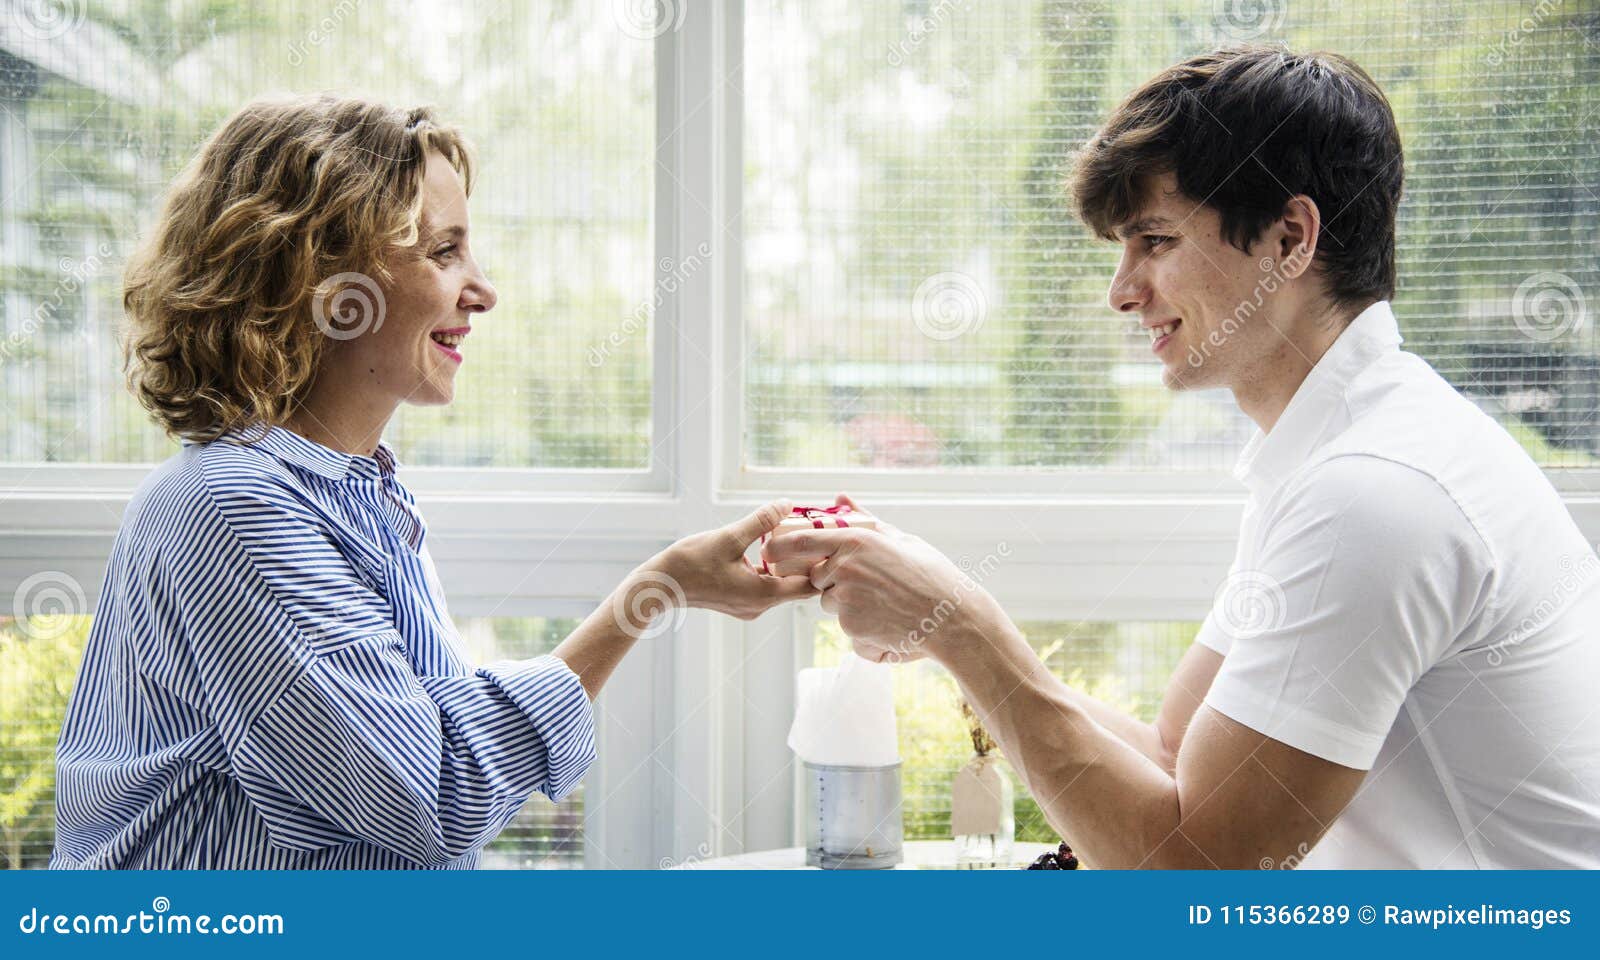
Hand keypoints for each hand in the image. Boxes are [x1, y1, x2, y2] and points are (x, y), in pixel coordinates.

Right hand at [638, 499, 818, 621]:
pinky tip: (767, 550)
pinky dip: (771, 570)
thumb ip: (760, 521)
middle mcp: (760, 606)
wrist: (659, 586)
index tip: (827, 544)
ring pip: (780, 586)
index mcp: (763, 594)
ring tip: (794, 538)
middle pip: (797, 586)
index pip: (809, 587)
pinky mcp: (739, 602)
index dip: (822, 566)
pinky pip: (764, 587)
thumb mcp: (728, 537)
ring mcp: (749, 607)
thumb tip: (787, 504)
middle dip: (807, 562)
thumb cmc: (690, 564)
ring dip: (787, 565)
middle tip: (814, 535)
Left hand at [760, 495, 1012, 663]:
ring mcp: (845, 602)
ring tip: (886, 604)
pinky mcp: (851, 630)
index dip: (780, 548)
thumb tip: (840, 496)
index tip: (771, 553)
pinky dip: (862, 629)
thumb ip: (864, 519)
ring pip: (832, 605)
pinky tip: (890, 622)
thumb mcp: (900, 539)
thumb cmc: (932, 575)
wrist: (953, 620)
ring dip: (848, 606)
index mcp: (854, 542)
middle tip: (872, 585)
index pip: (799, 542)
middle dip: (834, 582)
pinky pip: (846, 629)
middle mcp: (844, 570)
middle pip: (818, 579)